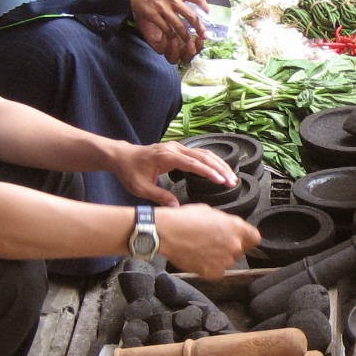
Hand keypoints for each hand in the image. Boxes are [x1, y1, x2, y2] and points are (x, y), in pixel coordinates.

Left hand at [110, 140, 238, 202]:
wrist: (122, 157)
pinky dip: (213, 162)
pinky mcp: (179, 150)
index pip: (193, 163)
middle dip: (220, 168)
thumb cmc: (130, 171)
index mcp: (166, 156)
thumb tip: (177, 207)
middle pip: (204, 156)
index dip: (208, 172)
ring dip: (220, 164)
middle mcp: (175, 149)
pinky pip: (200, 154)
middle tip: (232, 182)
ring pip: (205, 153)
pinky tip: (221, 170)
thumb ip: (159, 196)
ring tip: (231, 177)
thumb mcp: (140, 188)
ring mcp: (178, 147)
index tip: (221, 181)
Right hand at [130, 0, 209, 64]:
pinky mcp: (154, 15)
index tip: (208, 12)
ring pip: (179, 26)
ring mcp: (163, 8)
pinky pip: (166, 29)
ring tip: (188, 40)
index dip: (204, 5)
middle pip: (191, 16)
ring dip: (185, 35)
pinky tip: (173, 39)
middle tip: (203, 34)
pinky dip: (171, 36)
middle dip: (199, 27)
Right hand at [156, 204, 260, 278]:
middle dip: (229, 247)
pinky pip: (216, 272)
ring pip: (228, 261)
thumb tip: (228, 227)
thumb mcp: (210, 212)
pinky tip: (198, 258)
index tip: (241, 239)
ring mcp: (225, 260)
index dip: (247, 238)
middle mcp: (234, 245)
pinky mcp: (213, 272)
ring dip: (219, 258)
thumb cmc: (184, 219)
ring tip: (202, 249)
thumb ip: (225, 222)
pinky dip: (209, 268)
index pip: (255, 238)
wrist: (166, 233)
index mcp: (236, 227)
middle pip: (240, 250)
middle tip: (212, 242)